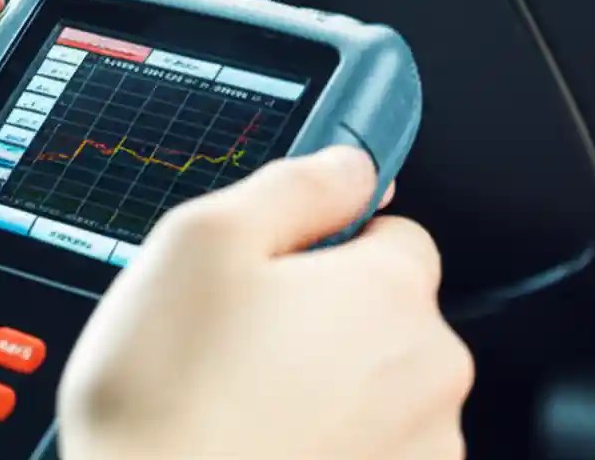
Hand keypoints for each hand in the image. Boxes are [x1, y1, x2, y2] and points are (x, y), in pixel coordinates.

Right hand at [58, 147, 472, 458]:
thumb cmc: (167, 400)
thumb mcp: (201, 242)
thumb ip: (294, 187)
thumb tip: (349, 164)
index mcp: (390, 293)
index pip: (396, 233)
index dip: (327, 244)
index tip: (280, 269)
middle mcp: (428, 373)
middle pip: (389, 314)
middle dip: (325, 317)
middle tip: (241, 340)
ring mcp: (420, 451)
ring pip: (379, 387)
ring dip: (327, 385)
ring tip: (243, 402)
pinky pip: (372, 449)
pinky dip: (329, 445)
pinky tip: (263, 445)